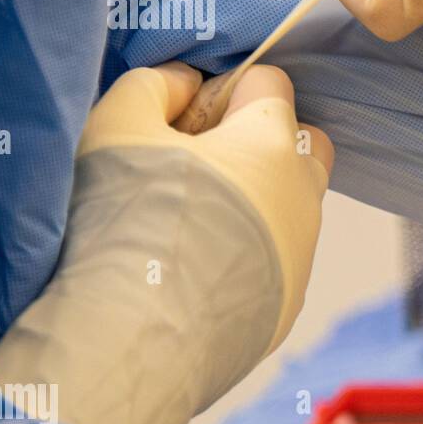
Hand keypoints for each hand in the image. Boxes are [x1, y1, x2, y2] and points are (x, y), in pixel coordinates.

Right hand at [0, 63, 332, 423]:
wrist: (133, 340)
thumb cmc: (126, 219)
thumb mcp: (116, 125)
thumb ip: (156, 85)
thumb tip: (188, 84)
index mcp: (275, 143)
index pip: (270, 83)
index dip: (221, 92)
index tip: (181, 123)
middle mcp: (305, 196)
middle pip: (302, 145)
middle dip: (260, 142)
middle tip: (196, 167)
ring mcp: (303, 256)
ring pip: (293, 206)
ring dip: (256, 201)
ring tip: (189, 223)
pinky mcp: (288, 307)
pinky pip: (277, 262)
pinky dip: (248, 256)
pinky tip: (195, 275)